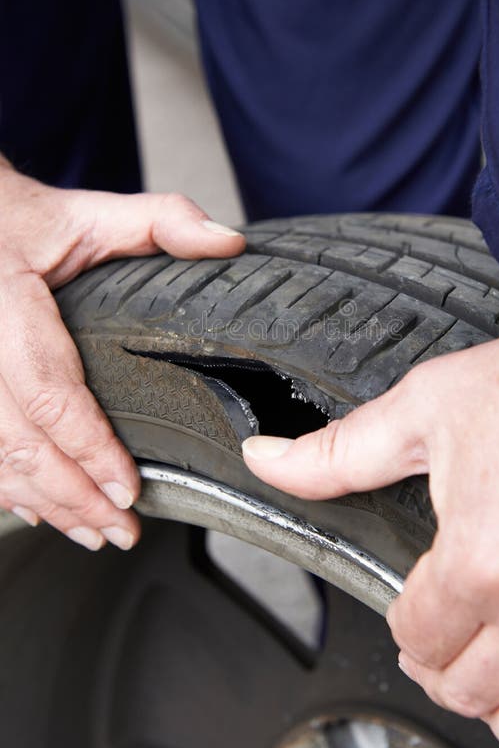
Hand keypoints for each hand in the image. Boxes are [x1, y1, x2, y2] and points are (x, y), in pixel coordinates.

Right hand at [0, 158, 243, 549]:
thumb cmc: (29, 224)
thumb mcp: (93, 214)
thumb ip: (163, 222)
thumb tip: (228, 245)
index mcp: (6, 305)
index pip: (48, 391)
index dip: (87, 447)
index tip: (126, 486)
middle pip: (20, 441)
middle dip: (74, 495)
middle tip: (122, 530)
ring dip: (47, 503)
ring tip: (94, 533)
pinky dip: (14, 489)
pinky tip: (44, 512)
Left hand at [243, 315, 498, 747]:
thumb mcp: (425, 410)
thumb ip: (339, 453)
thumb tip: (267, 461)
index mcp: (478, 562)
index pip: (416, 634)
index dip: (403, 620)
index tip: (411, 607)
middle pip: (466, 687)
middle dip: (437, 664)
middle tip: (436, 639)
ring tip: (490, 674)